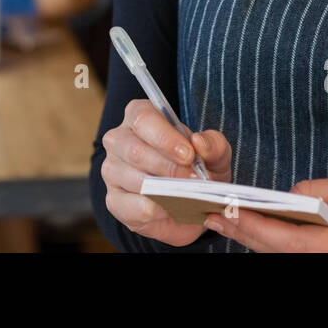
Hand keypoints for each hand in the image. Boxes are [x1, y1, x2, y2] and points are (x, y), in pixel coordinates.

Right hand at [101, 99, 232, 246]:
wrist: (191, 202)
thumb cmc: (197, 167)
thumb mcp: (215, 154)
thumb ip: (213, 144)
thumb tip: (199, 142)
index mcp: (140, 116)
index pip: (144, 119)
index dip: (165, 138)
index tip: (188, 155)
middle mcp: (119, 139)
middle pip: (136, 151)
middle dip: (169, 168)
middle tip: (194, 180)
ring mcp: (112, 170)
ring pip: (134, 180)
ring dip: (164, 191)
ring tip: (188, 196)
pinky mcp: (113, 200)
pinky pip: (130, 206)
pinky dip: (155, 211)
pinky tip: (170, 209)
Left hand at [204, 175, 327, 251]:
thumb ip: (319, 191)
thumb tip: (287, 195)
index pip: (291, 241)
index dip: (257, 226)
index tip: (231, 210)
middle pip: (278, 253)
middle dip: (243, 233)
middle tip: (211, 214)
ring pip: (281, 259)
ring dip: (250, 240)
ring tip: (220, 220)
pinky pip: (292, 258)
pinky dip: (268, 245)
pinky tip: (249, 230)